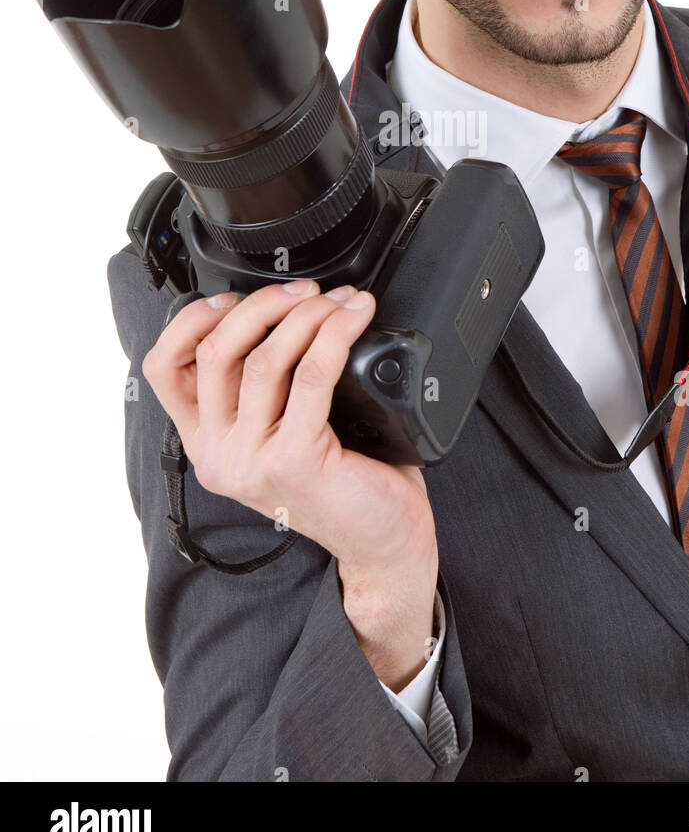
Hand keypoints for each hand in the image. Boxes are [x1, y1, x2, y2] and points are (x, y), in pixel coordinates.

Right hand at [140, 281, 437, 580]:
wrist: (382, 541)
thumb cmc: (342, 481)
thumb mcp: (280, 430)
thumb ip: (259, 387)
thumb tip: (274, 311)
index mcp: (206, 444)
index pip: (164, 368)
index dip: (191, 320)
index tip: (232, 297)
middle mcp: (218, 455)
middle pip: (216, 351)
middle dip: (263, 304)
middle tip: (305, 291)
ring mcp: (252, 460)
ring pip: (264, 358)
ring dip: (306, 315)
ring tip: (340, 301)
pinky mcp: (295, 459)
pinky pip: (312, 375)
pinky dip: (336, 335)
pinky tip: (355, 318)